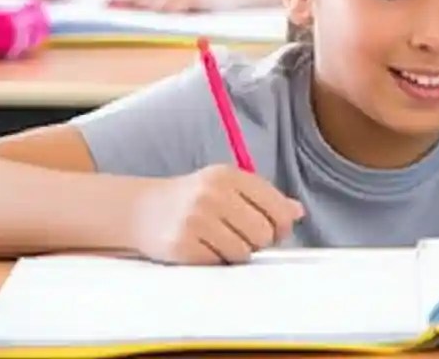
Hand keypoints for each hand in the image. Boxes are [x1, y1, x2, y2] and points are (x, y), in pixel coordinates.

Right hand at [132, 165, 305, 264]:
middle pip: (263, 233)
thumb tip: (296, 213)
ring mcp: (195, 219)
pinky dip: (216, 260)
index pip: (276, 207)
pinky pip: (218, 263)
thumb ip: (264, 198)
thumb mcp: (227, 186)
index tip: (277, 231)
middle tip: (245, 238)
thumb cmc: (193, 198)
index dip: (282, 225)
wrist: (142, 209)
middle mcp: (212, 194)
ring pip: (243, 252)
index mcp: (228, 176)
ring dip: (237, 253)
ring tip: (220, 241)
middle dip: (259, 241)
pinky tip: (204, 247)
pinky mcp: (181, 244)